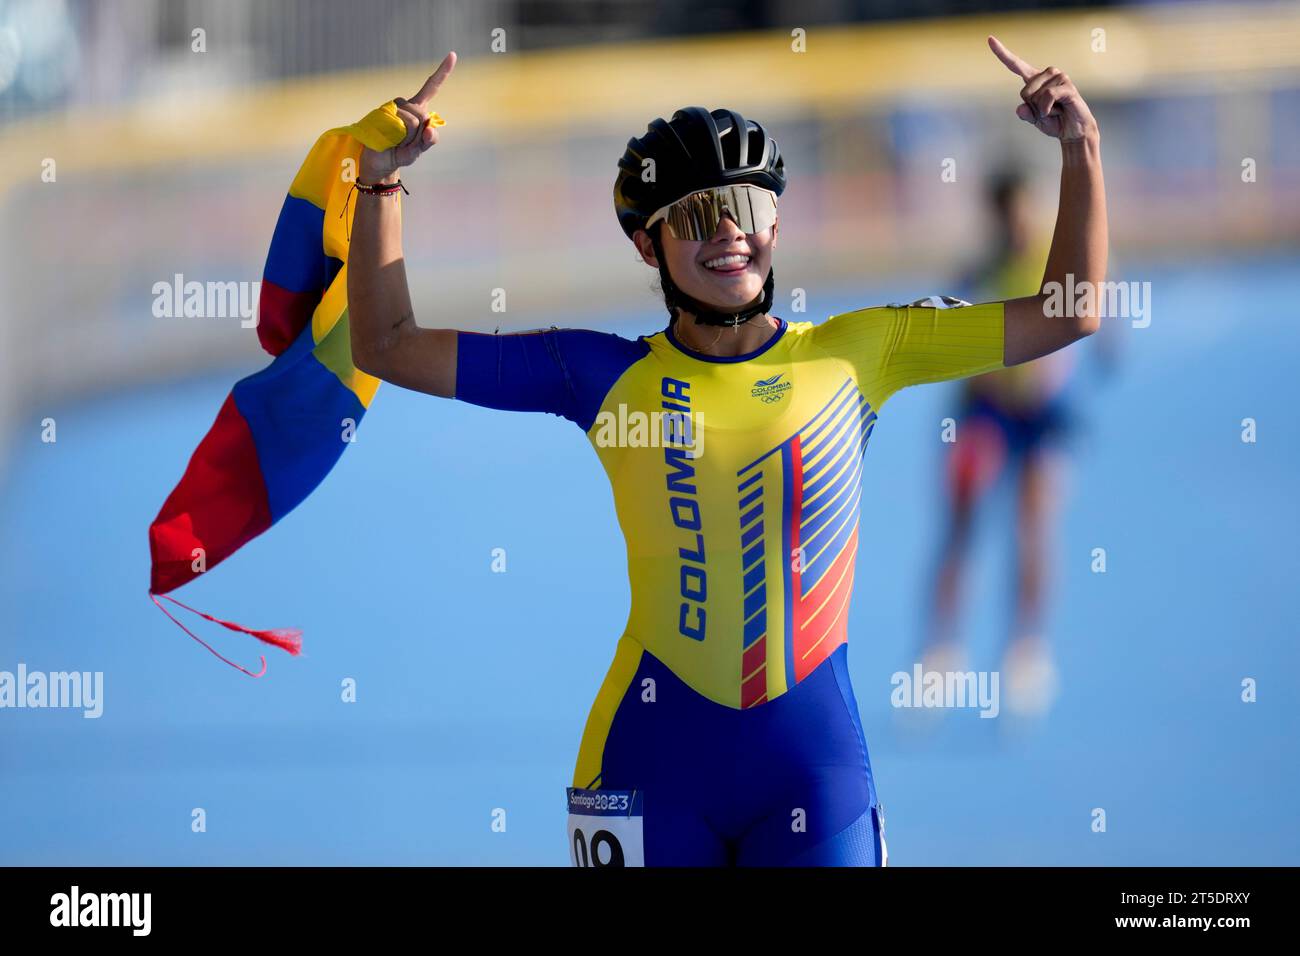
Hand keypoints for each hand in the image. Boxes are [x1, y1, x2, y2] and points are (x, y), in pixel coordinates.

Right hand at [359, 51, 456, 182]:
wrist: (381, 162)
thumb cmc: (402, 153)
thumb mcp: (420, 150)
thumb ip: (430, 140)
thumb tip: (430, 129)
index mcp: (418, 108)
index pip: (431, 87)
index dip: (442, 72)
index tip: (453, 54)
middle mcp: (406, 104)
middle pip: (421, 115)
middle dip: (417, 135)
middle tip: (405, 142)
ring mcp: (392, 107)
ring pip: (411, 122)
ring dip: (406, 138)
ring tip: (395, 140)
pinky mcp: (381, 113)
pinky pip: (397, 124)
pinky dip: (396, 137)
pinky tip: (387, 139)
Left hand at [988, 36, 1096, 142]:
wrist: (1074, 131)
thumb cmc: (1054, 121)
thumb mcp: (1034, 119)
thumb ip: (1025, 113)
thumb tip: (1020, 108)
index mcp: (1035, 79)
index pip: (1016, 65)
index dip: (1002, 53)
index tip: (989, 39)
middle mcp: (1047, 74)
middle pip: (1024, 92)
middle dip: (1033, 108)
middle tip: (1047, 111)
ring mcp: (1059, 78)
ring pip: (1036, 96)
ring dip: (1042, 110)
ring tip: (1055, 110)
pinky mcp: (1067, 86)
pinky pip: (1048, 96)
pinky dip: (1047, 109)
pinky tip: (1055, 112)